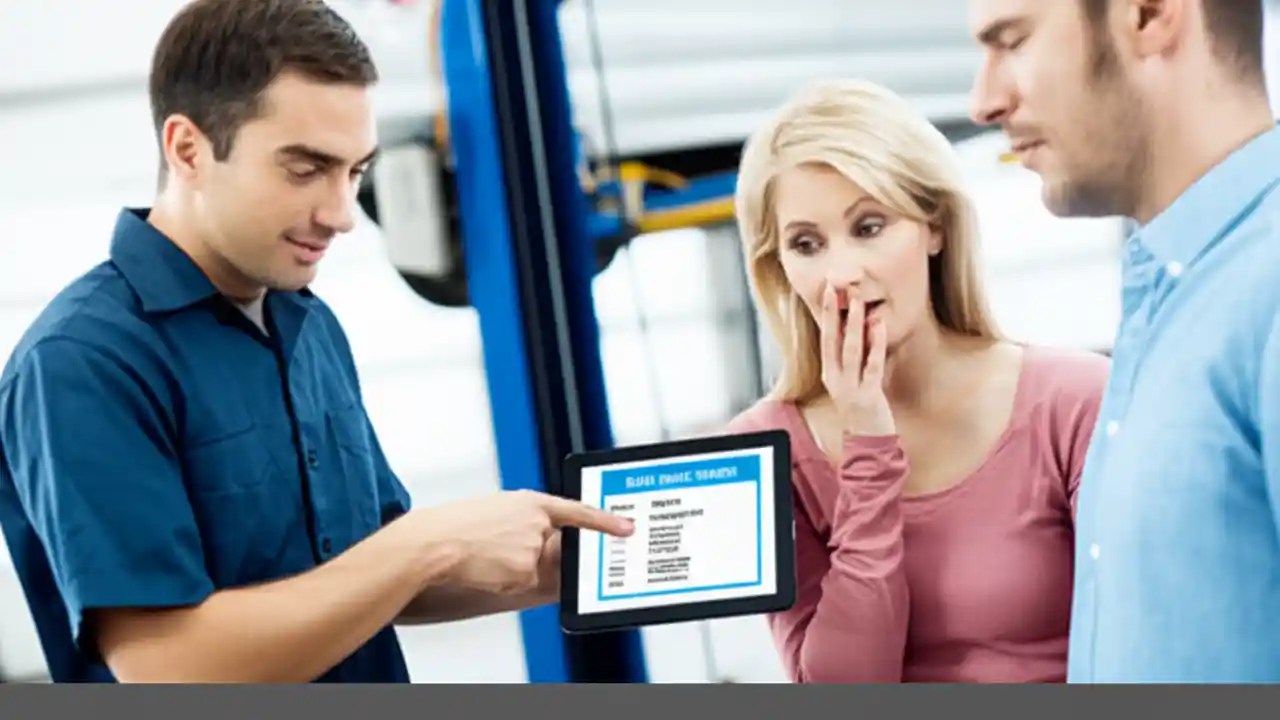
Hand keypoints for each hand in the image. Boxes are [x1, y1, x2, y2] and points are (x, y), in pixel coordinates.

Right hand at [417, 490, 632, 595]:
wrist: (436, 543)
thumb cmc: (458, 524)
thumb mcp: (498, 508)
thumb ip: (525, 517)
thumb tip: (540, 534)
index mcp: (532, 502)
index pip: (579, 511)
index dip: (606, 521)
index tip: (627, 528)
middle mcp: (538, 524)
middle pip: (551, 547)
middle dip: (533, 551)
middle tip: (500, 547)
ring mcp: (533, 548)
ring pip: (533, 567)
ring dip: (512, 566)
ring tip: (483, 553)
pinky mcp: (524, 571)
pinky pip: (521, 581)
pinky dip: (503, 578)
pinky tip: (484, 567)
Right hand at [819, 284, 894, 436]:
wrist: (868, 441)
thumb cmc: (862, 406)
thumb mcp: (851, 379)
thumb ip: (853, 357)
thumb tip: (858, 327)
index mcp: (829, 372)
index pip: (825, 336)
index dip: (827, 313)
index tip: (828, 289)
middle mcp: (835, 377)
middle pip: (832, 339)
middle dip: (834, 312)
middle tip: (836, 286)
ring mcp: (850, 387)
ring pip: (850, 349)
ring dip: (854, 323)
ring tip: (857, 300)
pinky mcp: (867, 395)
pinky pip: (871, 365)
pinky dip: (875, 344)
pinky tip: (878, 325)